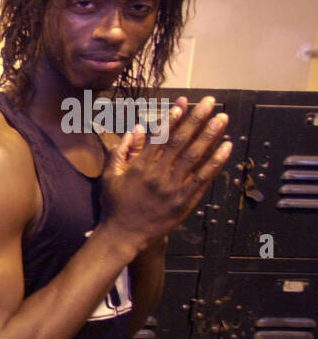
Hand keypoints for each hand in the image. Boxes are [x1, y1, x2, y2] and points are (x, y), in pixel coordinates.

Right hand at [100, 95, 232, 252]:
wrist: (123, 235)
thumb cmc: (115, 205)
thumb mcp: (111, 176)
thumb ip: (122, 151)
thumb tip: (136, 128)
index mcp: (140, 166)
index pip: (160, 137)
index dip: (173, 119)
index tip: (184, 103)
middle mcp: (158, 174)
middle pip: (181, 141)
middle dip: (196, 119)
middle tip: (209, 102)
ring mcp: (173, 188)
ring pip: (195, 156)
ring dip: (210, 135)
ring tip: (222, 117)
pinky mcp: (184, 201)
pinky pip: (203, 178)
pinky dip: (216, 161)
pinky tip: (226, 147)